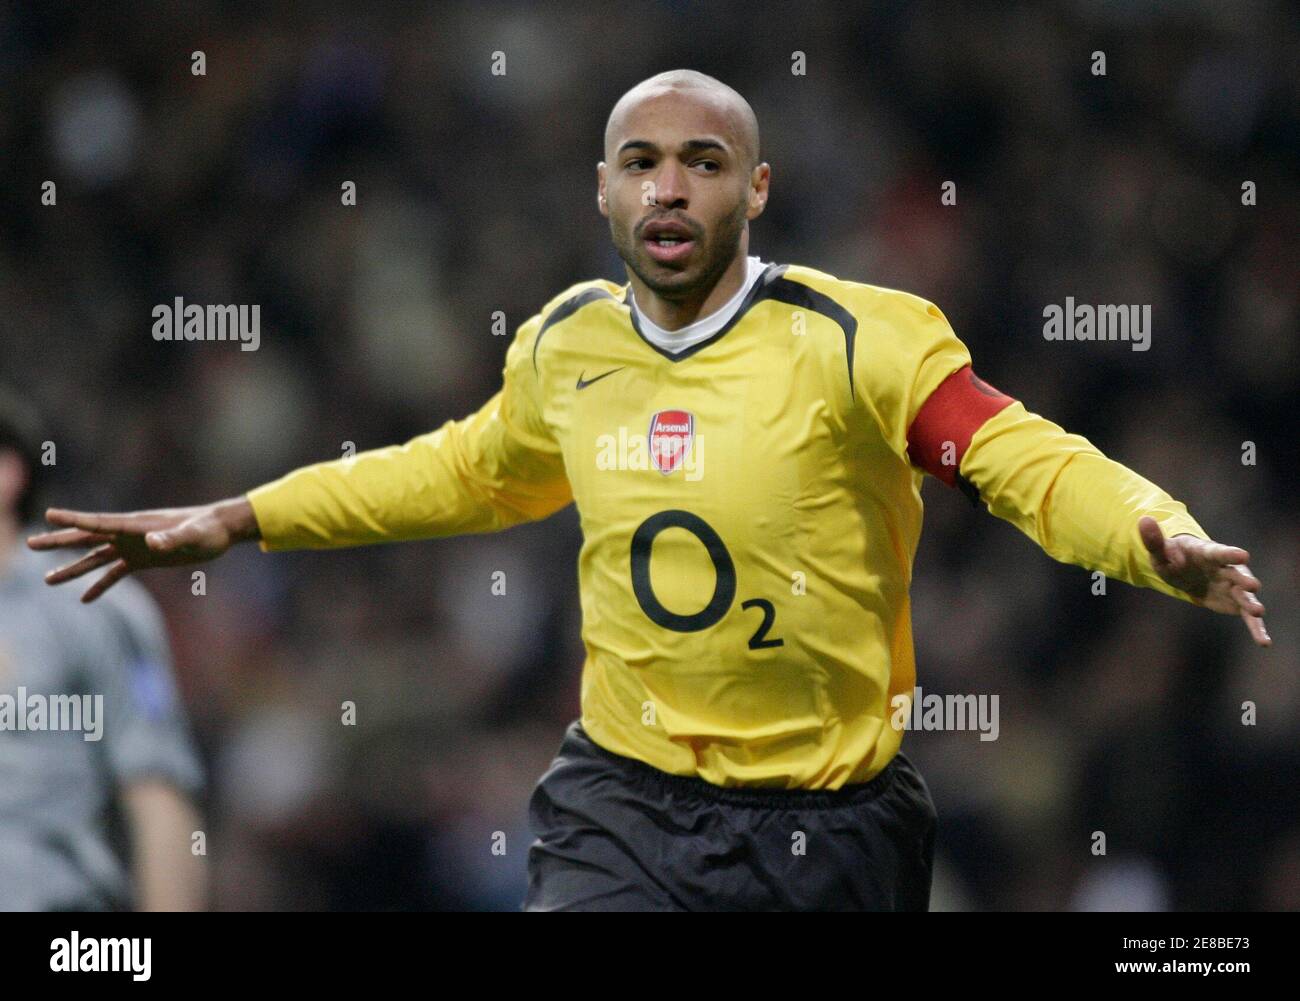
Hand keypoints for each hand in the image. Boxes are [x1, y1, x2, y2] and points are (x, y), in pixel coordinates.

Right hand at [25, 497, 258, 602]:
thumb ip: (173, 539)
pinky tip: (84, 599)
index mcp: (136, 525)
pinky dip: (101, 585)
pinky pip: (116, 573)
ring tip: (47, 580)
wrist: (219, 531)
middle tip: (29, 543)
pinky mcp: (144, 559)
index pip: (99, 522)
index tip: (48, 515)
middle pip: (87, 537)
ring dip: (73, 568)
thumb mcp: (193, 535)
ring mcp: (134, 547)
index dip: (73, 519)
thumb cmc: (208, 529)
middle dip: (59, 541)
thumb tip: (152, 543)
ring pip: (96, 557)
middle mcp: (129, 534)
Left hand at [1138, 516, 1269, 646]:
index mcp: (1209, 553)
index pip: (1220, 552)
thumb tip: (1144, 519)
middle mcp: (1225, 568)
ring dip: (1251, 603)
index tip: (1242, 555)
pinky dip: (1256, 628)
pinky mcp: (1235, 603)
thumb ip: (1153, 539)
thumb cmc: (1172, 557)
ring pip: (1245, 595)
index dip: (1230, 553)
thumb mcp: (1160, 551)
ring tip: (1258, 611)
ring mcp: (1232, 586)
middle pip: (1237, 573)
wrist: (1184, 571)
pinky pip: (1247, 616)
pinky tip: (1264, 641)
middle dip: (1245, 580)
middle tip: (1253, 586)